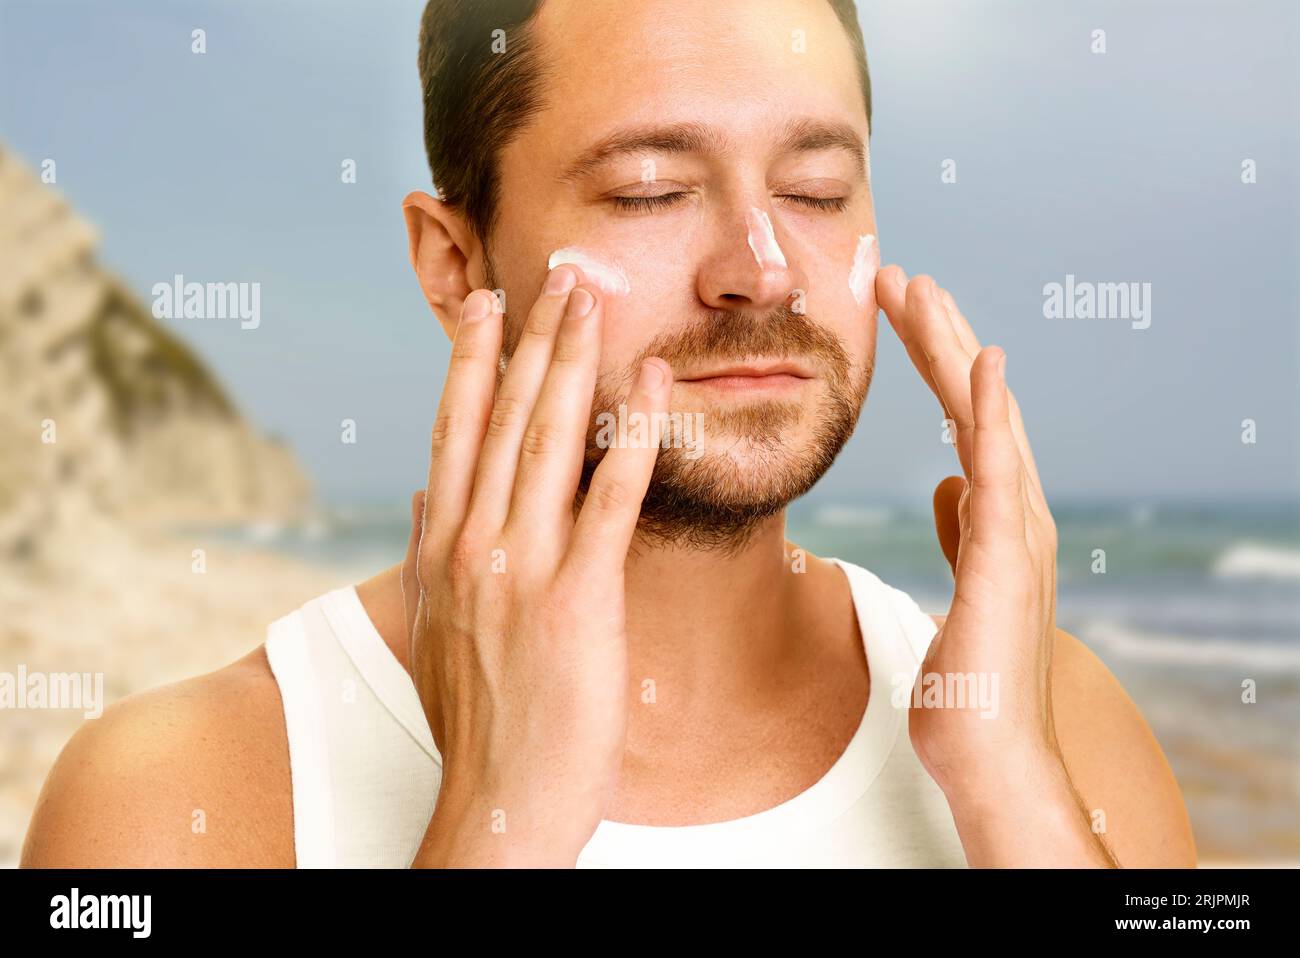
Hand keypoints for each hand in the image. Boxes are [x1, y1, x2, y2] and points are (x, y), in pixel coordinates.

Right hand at [402, 269, 671, 865]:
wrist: (498, 802)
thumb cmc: (478, 719)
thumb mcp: (432, 629)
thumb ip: (428, 556)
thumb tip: (425, 499)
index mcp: (442, 547)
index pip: (454, 433)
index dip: (471, 363)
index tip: (485, 306)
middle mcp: (474, 542)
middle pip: (505, 418)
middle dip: (534, 339)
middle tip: (559, 274)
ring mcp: (523, 566)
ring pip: (549, 439)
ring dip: (575, 360)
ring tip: (595, 299)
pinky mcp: (577, 596)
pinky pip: (609, 497)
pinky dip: (631, 433)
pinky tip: (651, 383)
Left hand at [875, 267, 1060, 796]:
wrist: (989, 758)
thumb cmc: (970, 684)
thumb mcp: (956, 589)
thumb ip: (961, 534)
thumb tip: (949, 489)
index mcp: (996, 518)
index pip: (962, 419)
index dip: (934, 362)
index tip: (902, 313)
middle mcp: (1015, 515)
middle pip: (976, 404)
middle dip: (940, 336)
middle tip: (901, 276)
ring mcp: (1018, 535)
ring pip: (988, 420)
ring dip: (957, 351)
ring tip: (924, 290)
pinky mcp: (1007, 562)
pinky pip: (1001, 473)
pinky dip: (993, 415)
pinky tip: (984, 364)